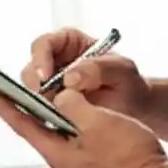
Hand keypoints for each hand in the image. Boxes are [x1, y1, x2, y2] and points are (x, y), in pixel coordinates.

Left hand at [0, 87, 167, 167]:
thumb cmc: (130, 162)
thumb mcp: (96, 122)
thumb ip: (73, 106)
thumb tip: (62, 97)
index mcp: (57, 153)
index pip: (22, 123)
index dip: (4, 105)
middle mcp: (66, 165)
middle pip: (43, 130)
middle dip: (37, 108)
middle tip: (32, 89)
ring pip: (68, 136)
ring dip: (66, 116)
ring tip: (72, 99)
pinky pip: (87, 144)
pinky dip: (85, 128)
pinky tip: (98, 121)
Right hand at [21, 27, 151, 119]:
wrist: (136, 110)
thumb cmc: (129, 84)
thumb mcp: (122, 70)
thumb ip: (98, 68)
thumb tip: (69, 77)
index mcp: (69, 43)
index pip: (44, 44)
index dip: (40, 59)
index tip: (45, 77)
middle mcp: (55, 64)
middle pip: (31, 71)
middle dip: (36, 87)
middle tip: (47, 101)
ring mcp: (51, 88)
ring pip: (31, 94)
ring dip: (40, 105)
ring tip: (57, 114)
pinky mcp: (52, 109)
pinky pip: (38, 113)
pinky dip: (44, 118)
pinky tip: (56, 124)